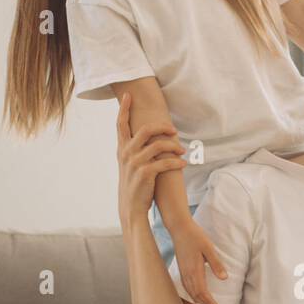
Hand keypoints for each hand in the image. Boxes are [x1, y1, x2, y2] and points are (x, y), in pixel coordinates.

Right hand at [116, 92, 186, 226]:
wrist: (131, 208)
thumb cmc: (134, 184)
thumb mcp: (129, 164)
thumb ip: (133, 149)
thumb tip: (145, 136)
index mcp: (121, 149)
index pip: (120, 124)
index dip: (124, 108)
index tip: (129, 95)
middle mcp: (126, 153)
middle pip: (146, 129)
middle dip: (163, 127)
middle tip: (174, 130)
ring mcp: (135, 163)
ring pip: (159, 145)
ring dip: (174, 146)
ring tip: (182, 150)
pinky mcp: (146, 174)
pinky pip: (165, 162)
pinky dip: (177, 162)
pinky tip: (183, 164)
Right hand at [171, 220, 227, 303]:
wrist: (179, 228)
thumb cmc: (195, 236)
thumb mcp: (209, 248)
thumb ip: (216, 264)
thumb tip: (224, 278)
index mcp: (194, 270)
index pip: (202, 292)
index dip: (209, 303)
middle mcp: (187, 273)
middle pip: (195, 295)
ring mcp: (182, 271)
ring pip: (190, 292)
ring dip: (198, 301)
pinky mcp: (181, 268)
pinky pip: (186, 286)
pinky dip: (192, 294)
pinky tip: (195, 295)